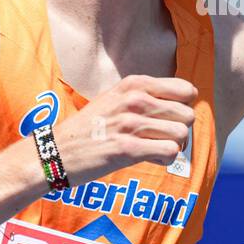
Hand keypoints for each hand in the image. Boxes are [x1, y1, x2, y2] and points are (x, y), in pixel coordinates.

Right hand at [49, 75, 196, 185]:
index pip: (187, 90)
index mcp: (134, 84)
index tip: (170, 119)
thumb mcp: (115, 98)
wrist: (56, 151)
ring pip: (181, 134)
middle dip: (180, 130)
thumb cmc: (90, 127)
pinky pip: (170, 153)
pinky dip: (165, 160)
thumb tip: (184, 104)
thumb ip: (146, 96)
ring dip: (173, 147)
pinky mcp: (127, 149)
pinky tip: (150, 159)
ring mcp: (130, 124)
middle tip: (162, 139)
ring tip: (154, 149)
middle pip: (188, 115)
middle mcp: (134, 99)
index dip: (183, 108)